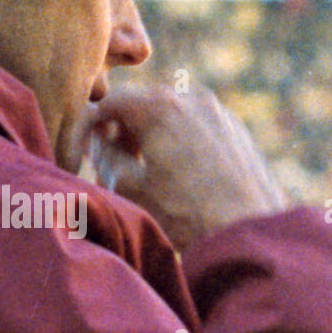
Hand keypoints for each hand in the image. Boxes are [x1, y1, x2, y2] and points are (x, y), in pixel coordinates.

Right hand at [86, 81, 285, 249]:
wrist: (249, 234)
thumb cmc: (186, 215)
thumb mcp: (131, 188)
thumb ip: (106, 156)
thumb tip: (99, 142)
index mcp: (159, 106)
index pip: (108, 102)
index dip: (88, 129)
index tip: (81, 156)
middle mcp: (191, 98)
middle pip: (141, 104)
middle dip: (121, 131)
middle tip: (112, 166)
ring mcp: (219, 112)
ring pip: (171, 114)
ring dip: (150, 137)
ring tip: (146, 175)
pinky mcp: (237, 130)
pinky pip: (197, 126)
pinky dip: (180, 142)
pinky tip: (181, 178)